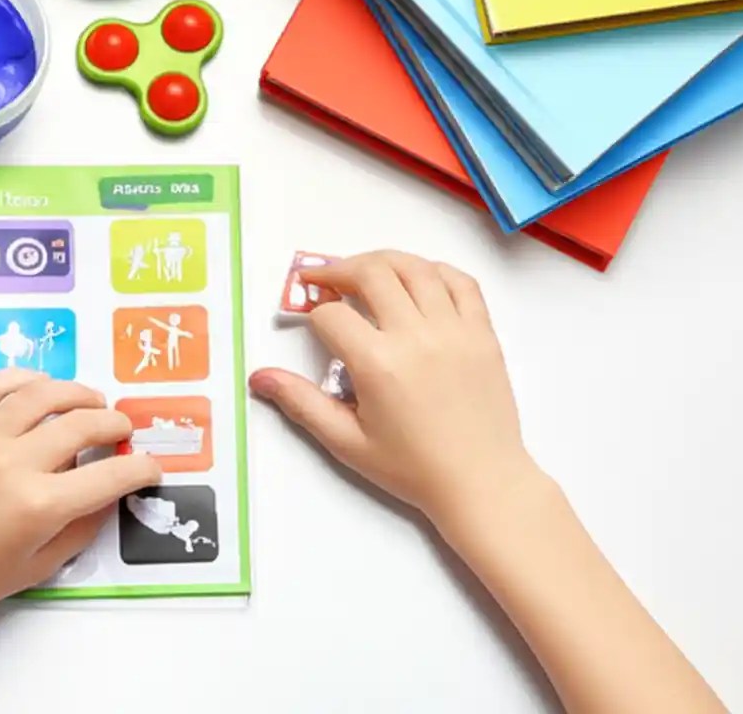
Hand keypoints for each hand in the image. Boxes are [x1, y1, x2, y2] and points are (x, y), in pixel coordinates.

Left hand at [0, 369, 160, 628]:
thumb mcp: (36, 567)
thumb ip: (80, 529)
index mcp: (39, 506)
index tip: (149, 466)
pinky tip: (40, 386)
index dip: (141, 468)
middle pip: (83, 424)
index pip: (110, 476)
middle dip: (114, 423)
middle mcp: (14, 464)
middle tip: (121, 429)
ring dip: (78, 392)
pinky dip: (23, 378)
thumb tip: (107, 496)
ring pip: (43, 394)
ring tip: (91, 400)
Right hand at [251, 250, 535, 523]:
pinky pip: (460, 282)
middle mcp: (417, 337)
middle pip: (371, 273)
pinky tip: (416, 279)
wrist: (480, 481)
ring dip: (382, 261)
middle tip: (323, 280)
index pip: (332, 315)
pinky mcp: (482, 333)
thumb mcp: (347, 441)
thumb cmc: (413, 467)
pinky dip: (434, 271)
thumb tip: (260, 377)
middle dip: (339, 270)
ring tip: (364, 271)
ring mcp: (454, 330)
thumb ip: (302, 403)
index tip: (311, 322)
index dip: (313, 314)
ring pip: (415, 268)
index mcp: (379, 364)